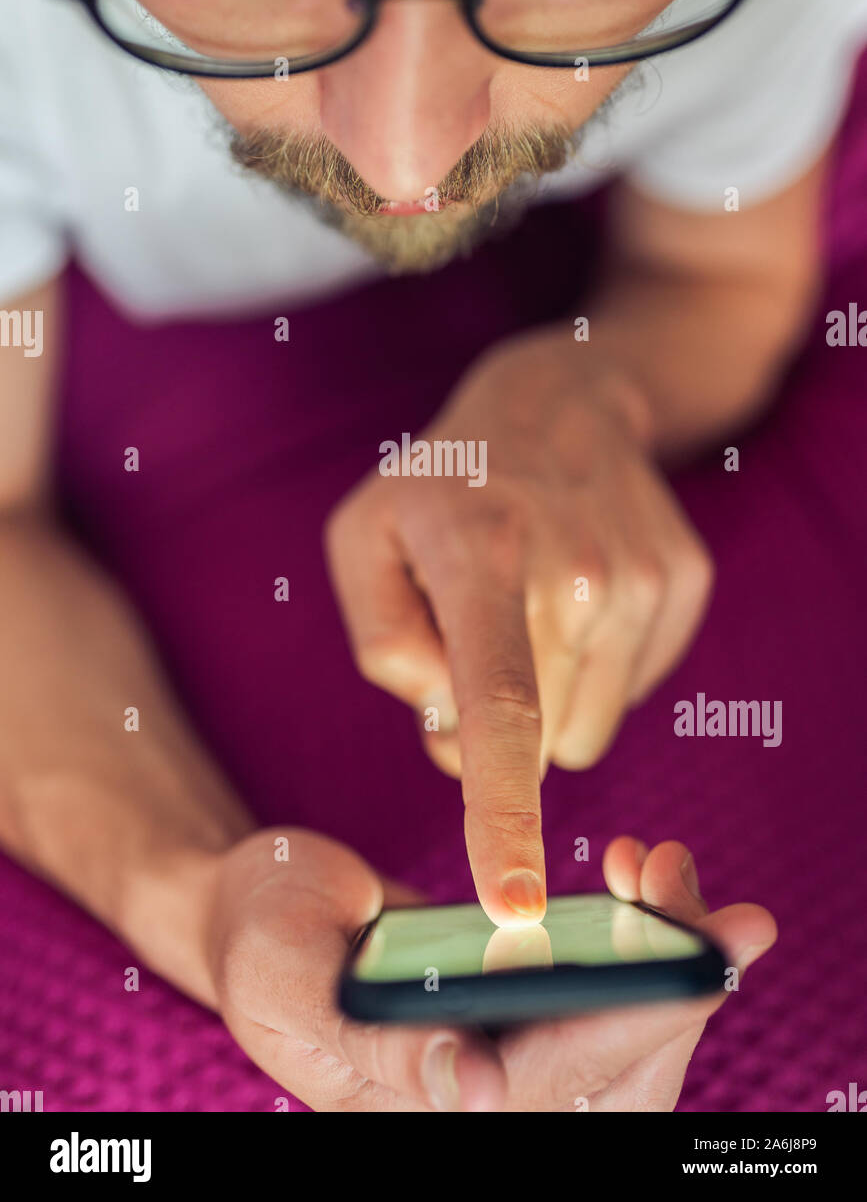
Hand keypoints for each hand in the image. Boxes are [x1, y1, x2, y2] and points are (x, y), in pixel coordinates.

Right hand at [203, 830, 773, 1112]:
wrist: (261, 906)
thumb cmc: (260, 942)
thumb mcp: (290, 981)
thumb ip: (377, 1044)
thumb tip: (470, 1091)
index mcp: (424, 1105)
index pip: (550, 1088)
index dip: (628, 1032)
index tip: (694, 971)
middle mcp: (481, 1094)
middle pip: (617, 1084)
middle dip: (680, 995)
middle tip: (724, 910)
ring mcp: (507, 1054)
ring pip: (626, 1042)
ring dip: (670, 959)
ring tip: (671, 868)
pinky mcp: (522, 1007)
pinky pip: (606, 997)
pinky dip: (639, 938)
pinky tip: (635, 872)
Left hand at [325, 327, 713, 920]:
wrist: (561, 402)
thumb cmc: (443, 483)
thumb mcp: (363, 539)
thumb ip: (384, 646)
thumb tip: (452, 731)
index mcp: (484, 554)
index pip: (500, 705)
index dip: (504, 815)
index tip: (519, 905)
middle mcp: (580, 571)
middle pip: (542, 739)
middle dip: (494, 725)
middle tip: (474, 634)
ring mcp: (645, 578)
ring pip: (587, 729)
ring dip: (546, 694)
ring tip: (526, 603)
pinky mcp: (684, 585)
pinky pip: (627, 692)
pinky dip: (590, 668)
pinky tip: (574, 594)